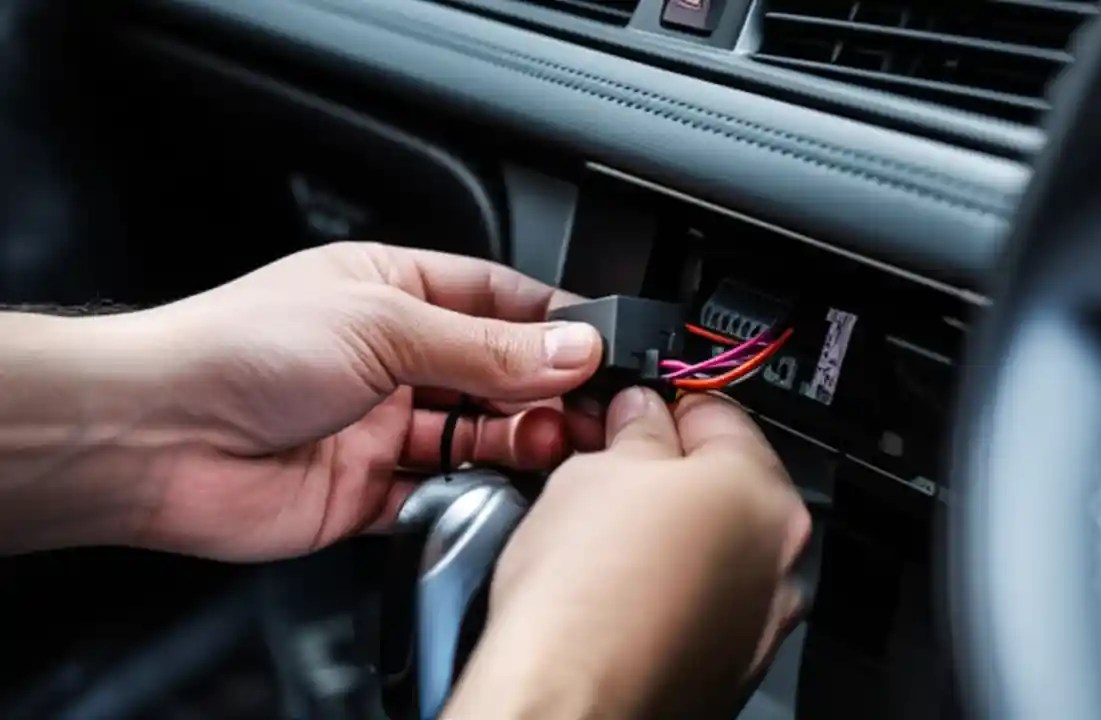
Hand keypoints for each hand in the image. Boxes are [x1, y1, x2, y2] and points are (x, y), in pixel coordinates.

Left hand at [0, 242, 603, 558]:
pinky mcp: (367, 492)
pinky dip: (474, 497)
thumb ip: (485, 347)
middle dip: (547, 390)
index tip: (603, 346)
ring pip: (478, 438)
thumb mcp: (383, 326)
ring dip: (520, 443)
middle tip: (592, 409)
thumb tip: (570, 346)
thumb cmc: (239, 350)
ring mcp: (380, 426)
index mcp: (394, 291)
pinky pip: (441, 496)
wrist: (153, 438)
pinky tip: (498, 489)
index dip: (554, 321)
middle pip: (497, 373)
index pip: (498, 299)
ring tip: (549, 446)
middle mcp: (392, 358)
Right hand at [447, 388, 811, 718]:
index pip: (718, 413)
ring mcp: (762, 621)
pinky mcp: (732, 668)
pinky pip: (706, 605)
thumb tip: (642, 416)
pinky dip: (673, 592)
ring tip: (605, 542)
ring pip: (717, 548)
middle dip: (668, 471)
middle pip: (725, 484)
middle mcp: (781, 560)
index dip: (662, 403)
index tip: (629, 409)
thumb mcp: (596, 470)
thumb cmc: (583, 597)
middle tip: (606, 472)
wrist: (567, 705)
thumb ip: (636, 429)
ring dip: (673, 535)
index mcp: (762, 495)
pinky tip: (620, 596)